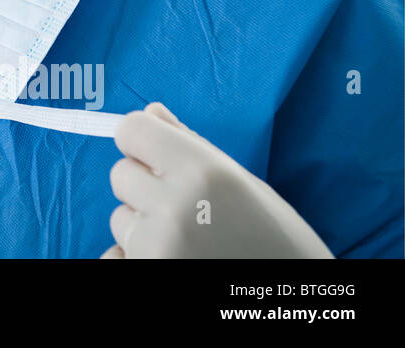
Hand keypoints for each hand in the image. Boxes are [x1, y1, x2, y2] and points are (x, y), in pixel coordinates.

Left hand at [102, 102, 332, 258]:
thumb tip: (151, 112)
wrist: (297, 300)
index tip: (155, 156)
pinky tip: (176, 259)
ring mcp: (158, 245)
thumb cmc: (278, 240)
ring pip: (120, 217)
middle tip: (187, 208)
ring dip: (144, 225)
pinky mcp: (148, 273)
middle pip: (121, 174)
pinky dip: (134, 256)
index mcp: (203, 172)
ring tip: (192, 240)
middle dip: (145, 186)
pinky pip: (115, 253)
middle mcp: (175, 206)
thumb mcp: (245, 185)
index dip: (141, 141)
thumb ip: (192, 146)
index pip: (131, 130)